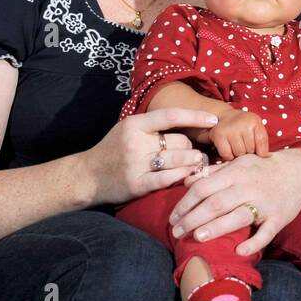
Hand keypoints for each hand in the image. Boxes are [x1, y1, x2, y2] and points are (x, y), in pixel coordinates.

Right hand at [79, 108, 214, 205]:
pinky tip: (186, 175)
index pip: (171, 116)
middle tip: (197, 153)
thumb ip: (153, 125)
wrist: (87, 176)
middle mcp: (135, 142)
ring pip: (178, 160)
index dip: (195, 116)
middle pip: (179, 141)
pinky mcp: (137, 184)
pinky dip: (181, 176)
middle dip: (191, 147)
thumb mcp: (128, 129)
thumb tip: (187, 120)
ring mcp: (136, 164)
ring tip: (196, 163)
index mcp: (134, 124)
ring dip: (192, 162)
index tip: (213, 120)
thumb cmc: (113, 150)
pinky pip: (168, 179)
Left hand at [168, 149, 300, 255]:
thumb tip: (187, 182)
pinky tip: (239, 251)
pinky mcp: (279, 217)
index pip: (203, 188)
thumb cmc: (262, 169)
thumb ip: (213, 173)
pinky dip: (253, 243)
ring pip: (237, 216)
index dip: (185, 203)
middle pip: (216, 203)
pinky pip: (266, 232)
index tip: (173, 217)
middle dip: (193, 218)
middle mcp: (248, 186)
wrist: (300, 172)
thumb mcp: (238, 163)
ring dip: (216, 227)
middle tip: (176, 232)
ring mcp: (265, 203)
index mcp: (236, 172)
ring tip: (197, 237)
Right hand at [205, 108, 269, 159]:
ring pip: (239, 153)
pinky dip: (228, 156)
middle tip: (243, 145)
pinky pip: (227, 154)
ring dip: (237, 155)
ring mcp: (230, 129)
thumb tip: (267, 157)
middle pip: (250, 150)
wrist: (224, 117)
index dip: (260, 152)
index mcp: (254, 121)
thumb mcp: (256, 128)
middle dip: (248, 152)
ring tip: (235, 147)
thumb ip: (262, 142)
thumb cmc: (243, 126)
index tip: (256, 152)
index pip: (261, 143)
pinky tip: (228, 149)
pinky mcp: (218, 135)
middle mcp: (242, 123)